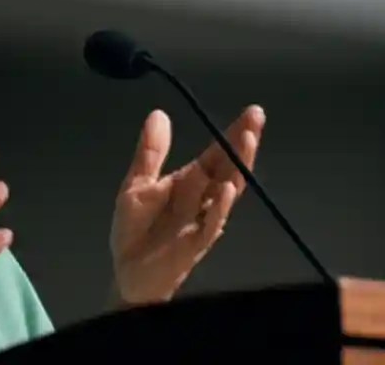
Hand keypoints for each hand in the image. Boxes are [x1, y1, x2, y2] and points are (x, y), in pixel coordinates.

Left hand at [109, 105, 264, 305]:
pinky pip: (212, 224)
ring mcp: (204, 220)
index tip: (253, 112)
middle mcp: (204, 198)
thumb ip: (151, 153)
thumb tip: (159, 113)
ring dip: (238, 167)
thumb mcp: (137, 185)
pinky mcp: (196, 242)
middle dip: (243, 143)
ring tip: (246, 140)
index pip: (217, 153)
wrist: (128, 271)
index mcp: (191, 181)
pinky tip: (226, 190)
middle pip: (229, 167)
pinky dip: (220, 208)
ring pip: (229, 191)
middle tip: (256, 118)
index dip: (233, 133)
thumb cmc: (135, 229)